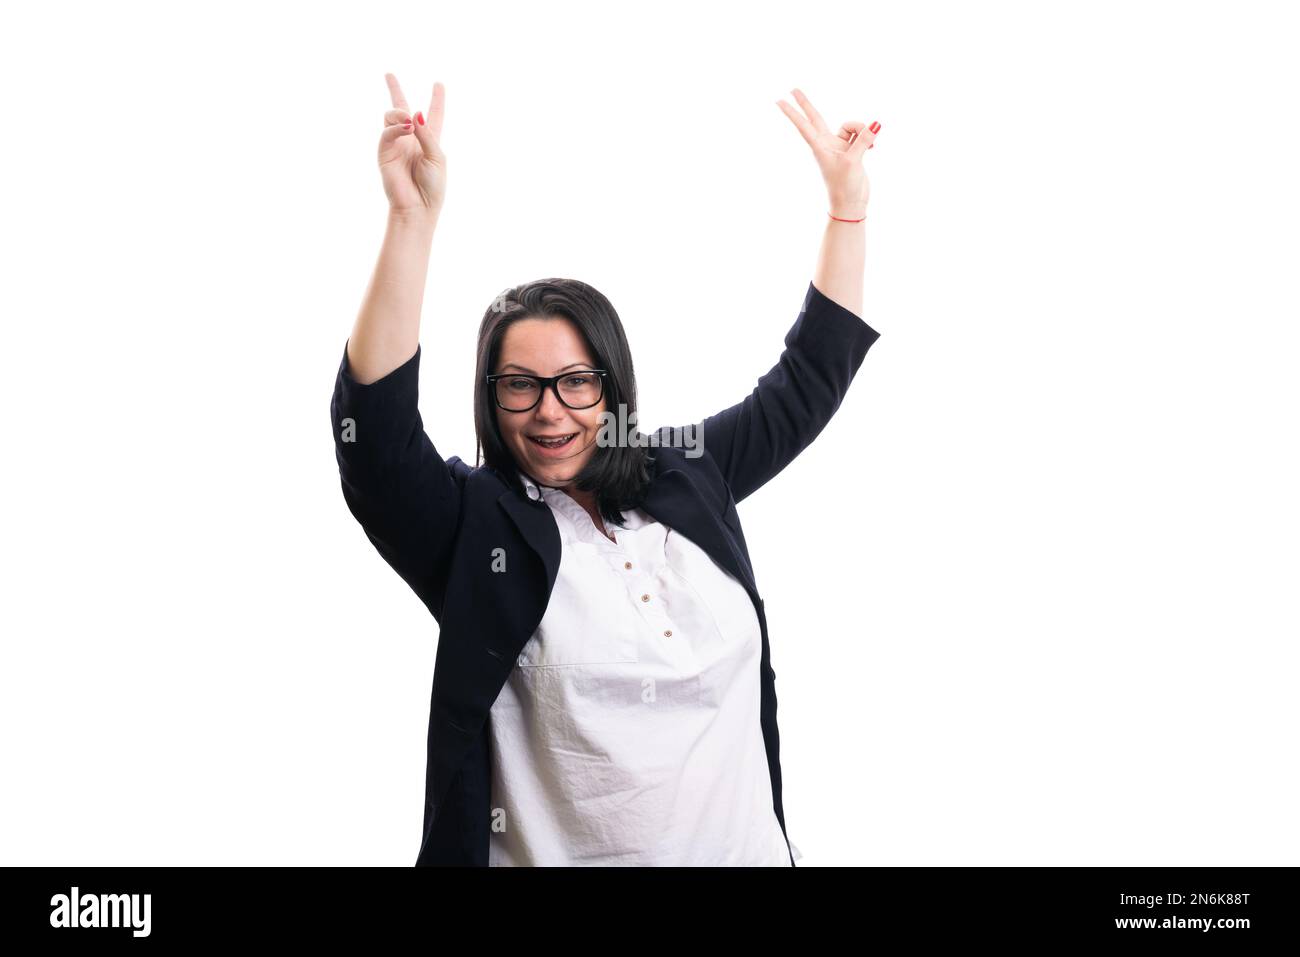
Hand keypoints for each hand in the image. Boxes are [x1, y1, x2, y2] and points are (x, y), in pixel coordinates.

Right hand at [378, 73, 446, 216]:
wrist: (417, 208)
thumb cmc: (432, 187)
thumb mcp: (437, 157)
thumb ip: (427, 134)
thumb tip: (414, 113)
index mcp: (430, 141)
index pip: (434, 115)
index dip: (437, 99)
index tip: (439, 84)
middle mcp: (412, 139)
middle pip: (403, 110)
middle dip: (394, 91)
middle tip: (388, 75)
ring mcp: (396, 144)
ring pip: (392, 116)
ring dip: (400, 113)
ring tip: (409, 121)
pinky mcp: (384, 152)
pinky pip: (387, 132)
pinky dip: (396, 127)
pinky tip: (405, 129)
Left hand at [776, 88, 878, 216]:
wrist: (851, 203)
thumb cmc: (845, 186)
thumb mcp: (854, 161)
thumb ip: (864, 140)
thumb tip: (875, 125)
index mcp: (819, 146)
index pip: (803, 124)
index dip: (792, 112)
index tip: (778, 101)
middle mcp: (827, 144)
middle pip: (815, 118)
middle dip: (806, 104)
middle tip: (793, 89)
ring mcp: (839, 146)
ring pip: (850, 126)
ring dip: (861, 129)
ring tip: (870, 144)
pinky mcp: (851, 151)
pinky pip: (861, 134)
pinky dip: (868, 137)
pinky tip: (873, 147)